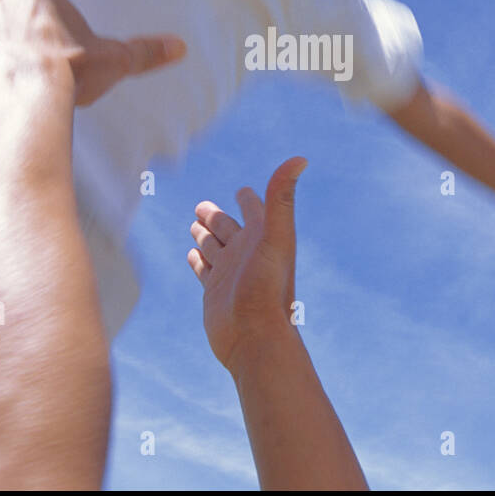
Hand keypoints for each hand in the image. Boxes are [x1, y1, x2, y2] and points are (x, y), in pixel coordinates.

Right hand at [186, 157, 307, 374]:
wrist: (255, 338)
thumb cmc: (268, 289)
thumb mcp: (276, 237)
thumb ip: (282, 198)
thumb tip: (301, 157)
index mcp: (262, 237)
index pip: (255, 209)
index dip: (249, 198)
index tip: (243, 191)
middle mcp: (246, 253)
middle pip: (228, 227)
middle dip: (216, 216)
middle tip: (201, 206)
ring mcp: (230, 273)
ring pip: (214, 247)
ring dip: (205, 236)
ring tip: (195, 226)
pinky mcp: (214, 292)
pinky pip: (203, 271)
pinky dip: (198, 261)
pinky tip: (193, 257)